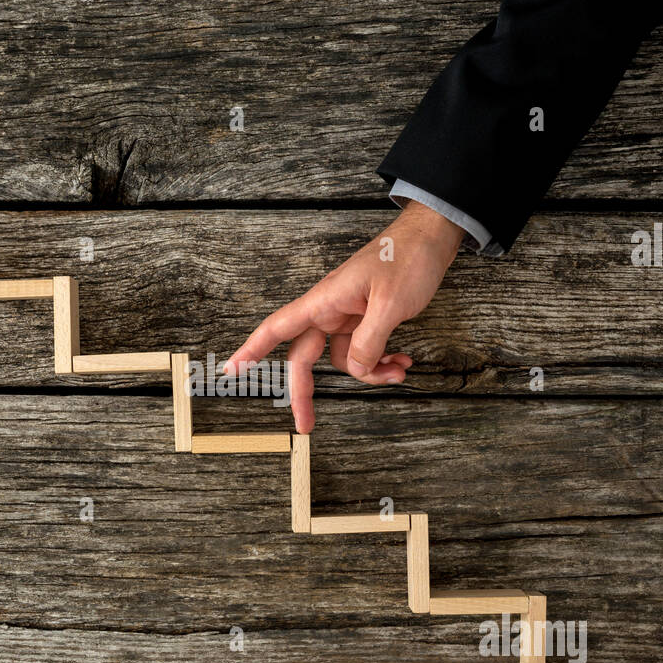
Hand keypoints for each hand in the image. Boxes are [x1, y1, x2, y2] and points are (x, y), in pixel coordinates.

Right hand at [224, 200, 463, 432]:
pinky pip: (364, 350)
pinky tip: (402, 360)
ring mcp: (348, 315)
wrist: (431, 237)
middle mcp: (330, 310)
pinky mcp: (367, 317)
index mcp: (323, 301)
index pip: (276, 329)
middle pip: (305, 358)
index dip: (251, 350)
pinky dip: (383, 360)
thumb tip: (354, 369)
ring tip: (399, 370)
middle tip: (307, 425)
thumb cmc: (407, 258)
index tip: (231, 370)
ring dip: (370, 372)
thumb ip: (369, 342)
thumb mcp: (391, 305)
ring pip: (344, 359)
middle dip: (307, 393)